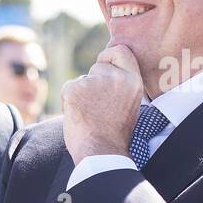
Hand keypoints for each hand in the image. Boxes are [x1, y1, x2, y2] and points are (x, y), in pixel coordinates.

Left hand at [62, 43, 144, 163]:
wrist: (101, 152)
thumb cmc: (114, 133)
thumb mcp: (130, 104)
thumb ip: (121, 85)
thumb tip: (105, 69)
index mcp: (133, 80)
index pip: (120, 51)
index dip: (109, 56)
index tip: (104, 64)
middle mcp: (116, 77)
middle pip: (98, 67)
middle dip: (94, 83)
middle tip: (97, 107)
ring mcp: (95, 81)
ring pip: (82, 80)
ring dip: (81, 93)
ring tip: (89, 114)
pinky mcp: (75, 88)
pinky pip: (68, 88)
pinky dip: (68, 100)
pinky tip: (78, 116)